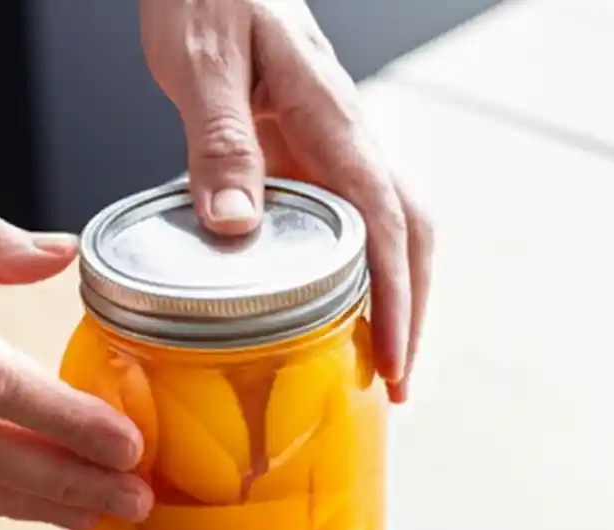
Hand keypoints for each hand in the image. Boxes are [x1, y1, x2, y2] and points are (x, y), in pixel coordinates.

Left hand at [141, 0, 433, 401]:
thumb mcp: (202, 63)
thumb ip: (220, 143)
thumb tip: (238, 230)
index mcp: (329, 116)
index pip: (384, 221)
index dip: (395, 298)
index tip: (394, 359)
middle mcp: (343, 134)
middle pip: (408, 232)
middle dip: (411, 310)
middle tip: (395, 383)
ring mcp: (328, 142)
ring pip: (384, 227)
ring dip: (389, 294)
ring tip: (373, 361)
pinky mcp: (302, 148)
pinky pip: (341, 216)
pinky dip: (348, 268)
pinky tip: (323, 306)